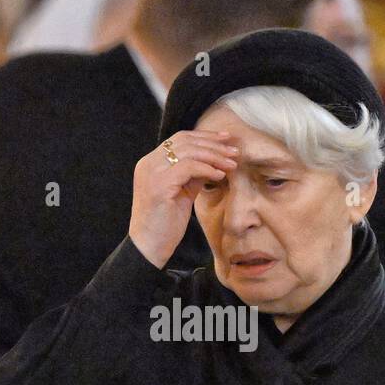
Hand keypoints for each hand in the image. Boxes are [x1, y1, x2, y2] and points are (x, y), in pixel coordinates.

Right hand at [128, 130, 236, 268]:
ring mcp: (152, 173)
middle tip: (235, 151)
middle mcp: (148, 164)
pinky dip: (207, 169)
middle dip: (214, 144)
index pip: (180, 139)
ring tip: (232, 164)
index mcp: (151, 163)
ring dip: (214, 156)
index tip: (226, 139)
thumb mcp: (182, 194)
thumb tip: (214, 163)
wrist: (149, 247)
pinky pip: (188, 167)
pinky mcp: (159, 185)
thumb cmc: (165, 224)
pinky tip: (220, 176)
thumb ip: (193, 176)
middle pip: (185, 141)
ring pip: (188, 152)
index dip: (205, 136)